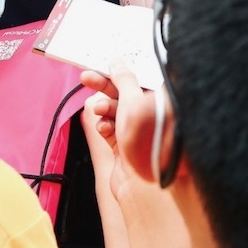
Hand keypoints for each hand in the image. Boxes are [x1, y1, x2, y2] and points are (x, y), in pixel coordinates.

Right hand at [81, 62, 162, 203]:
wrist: (142, 185)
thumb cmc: (145, 141)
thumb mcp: (132, 102)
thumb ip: (123, 79)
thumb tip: (117, 62)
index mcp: (161, 102)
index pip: (140, 78)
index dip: (121, 71)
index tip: (103, 65)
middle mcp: (152, 115)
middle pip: (125, 93)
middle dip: (106, 87)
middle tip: (86, 77)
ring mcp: (140, 132)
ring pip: (116, 111)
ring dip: (104, 109)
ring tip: (99, 111)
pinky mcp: (127, 146)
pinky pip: (111, 129)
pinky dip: (105, 126)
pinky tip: (103, 129)